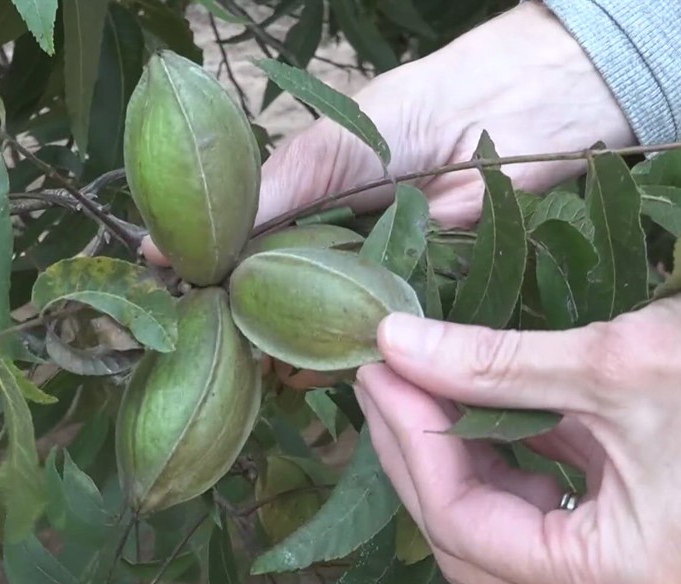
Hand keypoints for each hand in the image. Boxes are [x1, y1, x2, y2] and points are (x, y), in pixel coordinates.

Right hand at [143, 1, 635, 387]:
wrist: (514, 114)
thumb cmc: (413, 112)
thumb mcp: (326, 149)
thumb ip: (264, 195)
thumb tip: (171, 242)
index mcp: (302, 202)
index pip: (241, 249)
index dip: (207, 277)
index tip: (166, 304)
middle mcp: (329, 242)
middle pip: (273, 293)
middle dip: (240, 323)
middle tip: (201, 352)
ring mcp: (369, 272)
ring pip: (315, 320)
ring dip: (282, 346)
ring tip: (241, 370)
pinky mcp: (414, 297)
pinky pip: (368, 332)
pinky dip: (336, 353)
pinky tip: (299, 373)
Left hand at [354, 279, 680, 583]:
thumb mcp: (617, 364)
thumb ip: (492, 364)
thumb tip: (397, 342)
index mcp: (622, 582)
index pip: (462, 527)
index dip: (407, 443)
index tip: (378, 370)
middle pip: (474, 539)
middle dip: (419, 453)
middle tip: (386, 374)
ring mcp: (641, 580)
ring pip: (509, 530)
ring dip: (459, 455)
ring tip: (420, 380)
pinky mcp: (649, 543)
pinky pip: (555, 513)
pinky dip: (512, 458)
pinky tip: (482, 400)